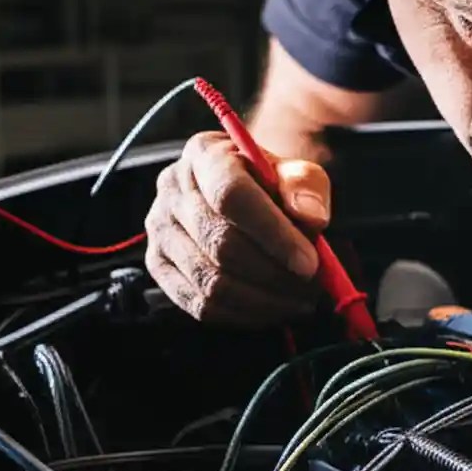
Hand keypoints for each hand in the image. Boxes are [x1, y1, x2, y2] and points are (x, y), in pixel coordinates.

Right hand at [144, 131, 329, 326]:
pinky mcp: (159, 265)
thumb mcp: (296, 173)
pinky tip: (272, 311)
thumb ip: (307, 188)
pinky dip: (241, 315)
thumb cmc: (272, 185)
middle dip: (273, 274)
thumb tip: (312, 217)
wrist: (242, 196)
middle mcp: (172, 188)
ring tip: (299, 301)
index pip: (230, 194)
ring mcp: (159, 229)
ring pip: (210, 281)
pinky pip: (199, 304)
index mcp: (204, 154)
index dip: (272, 233)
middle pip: (220, 243)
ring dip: (262, 301)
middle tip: (312, 289)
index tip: (309, 263)